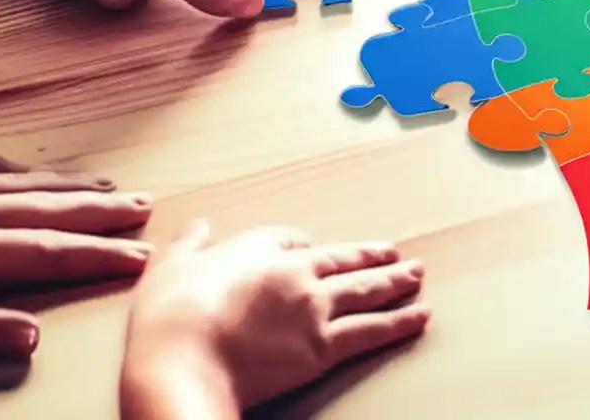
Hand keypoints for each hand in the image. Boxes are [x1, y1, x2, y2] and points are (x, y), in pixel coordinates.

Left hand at [0, 159, 151, 359]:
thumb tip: (33, 338)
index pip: (50, 254)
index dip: (100, 255)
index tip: (143, 256)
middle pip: (48, 209)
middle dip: (101, 210)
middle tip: (145, 204)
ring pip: (22, 183)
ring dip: (69, 185)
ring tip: (108, 184)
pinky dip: (14, 166)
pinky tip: (28, 168)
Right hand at [120, 222, 428, 417]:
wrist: (182, 363)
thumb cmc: (168, 319)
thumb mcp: (169, 269)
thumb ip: (189, 246)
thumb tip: (199, 226)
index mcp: (258, 250)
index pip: (289, 238)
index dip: (300, 244)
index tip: (310, 248)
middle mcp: (295, 274)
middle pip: (342, 259)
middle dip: (370, 255)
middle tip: (394, 252)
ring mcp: (315, 310)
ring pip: (366, 290)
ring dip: (396, 281)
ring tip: (417, 274)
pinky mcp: (325, 347)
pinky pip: (372, 331)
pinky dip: (400, 322)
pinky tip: (420, 314)